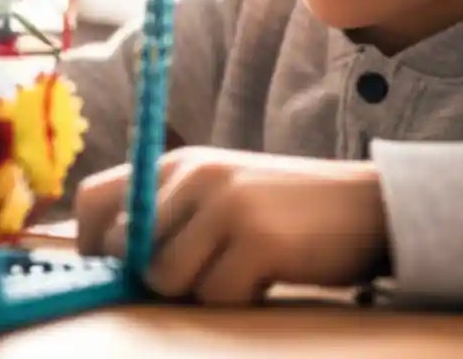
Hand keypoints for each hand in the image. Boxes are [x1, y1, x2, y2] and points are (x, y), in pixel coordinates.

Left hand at [75, 146, 389, 305]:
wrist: (371, 204)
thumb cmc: (289, 211)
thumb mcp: (222, 194)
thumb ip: (170, 216)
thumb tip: (110, 264)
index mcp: (179, 162)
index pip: (93, 201)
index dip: (92, 247)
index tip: (116, 274)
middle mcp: (195, 175)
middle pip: (126, 252)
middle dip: (154, 279)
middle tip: (204, 274)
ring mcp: (226, 204)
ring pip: (165, 279)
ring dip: (199, 291)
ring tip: (240, 270)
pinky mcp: (258, 238)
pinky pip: (215, 296)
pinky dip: (239, 299)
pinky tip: (268, 275)